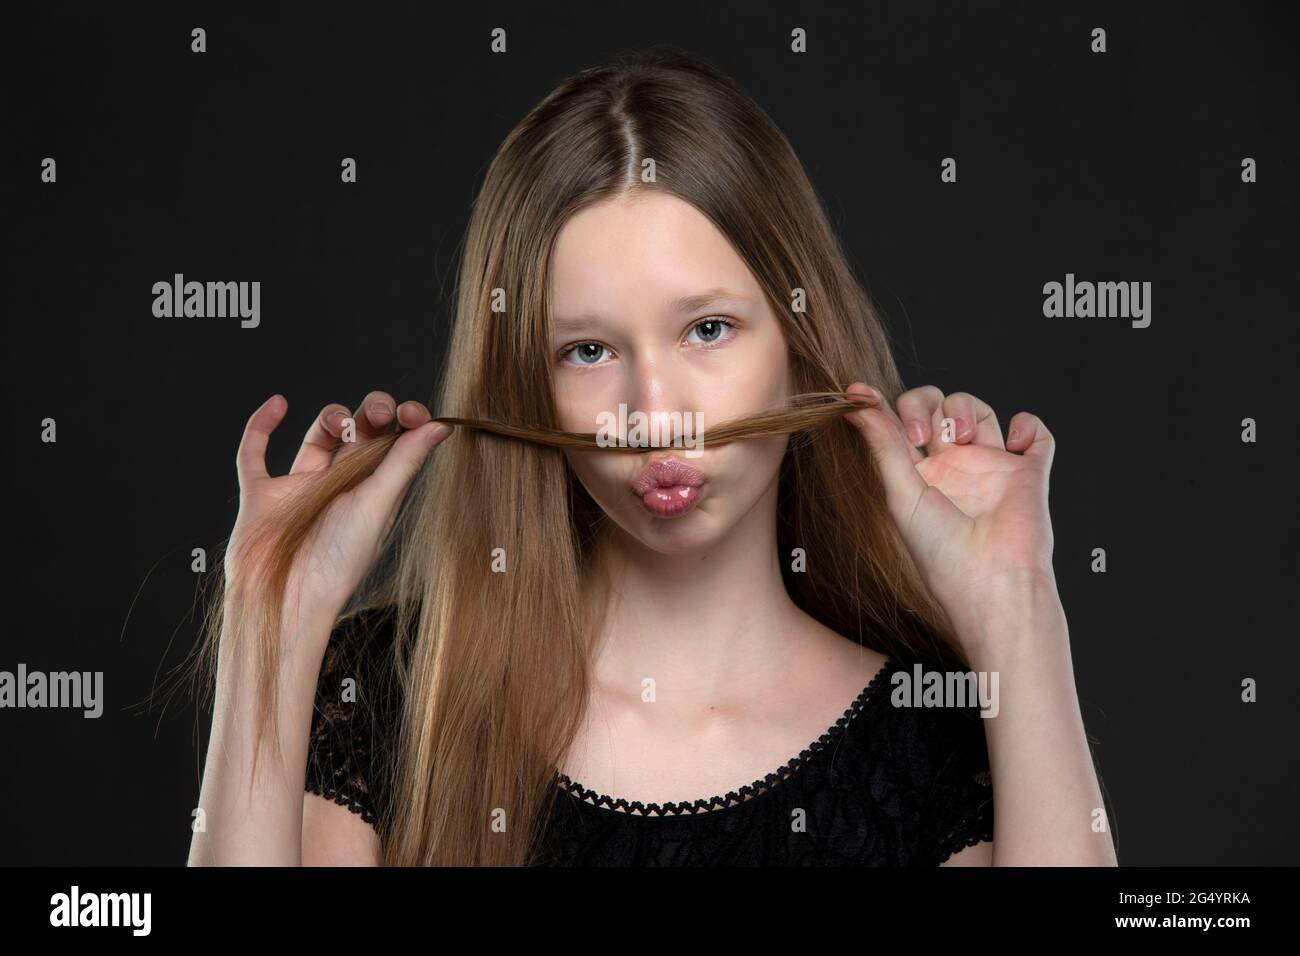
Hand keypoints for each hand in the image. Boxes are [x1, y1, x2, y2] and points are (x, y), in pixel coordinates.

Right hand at [225, 391, 450, 639]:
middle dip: (370, 411)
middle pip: (360, 433)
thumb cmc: (337, 564)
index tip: (411, 412)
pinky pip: (255, 453)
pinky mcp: (263, 494)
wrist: (284, 600)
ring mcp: (301, 488)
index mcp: (376, 491)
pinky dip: (262, 425)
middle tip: (378, 411)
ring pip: (317, 437)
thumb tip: (441, 426)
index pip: (394, 444)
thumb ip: (404, 463)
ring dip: (329, 417)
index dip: (404, 421)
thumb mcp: (377, 506)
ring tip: (339, 422)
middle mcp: (341, 486)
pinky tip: (279, 403)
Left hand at [844, 381, 1058, 652]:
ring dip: (968, 408)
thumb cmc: (940, 553)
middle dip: (927, 406)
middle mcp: (954, 467)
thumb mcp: (900, 494)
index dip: (886, 406)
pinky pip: (1036, 434)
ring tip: (963, 437)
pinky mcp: (1029, 472)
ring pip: (980, 411)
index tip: (861, 395)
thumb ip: (882, 444)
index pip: (901, 423)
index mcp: (919, 475)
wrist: (991, 583)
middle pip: (937, 408)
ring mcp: (992, 467)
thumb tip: (854, 402)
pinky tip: (1011, 442)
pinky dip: (1027, 425)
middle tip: (923, 437)